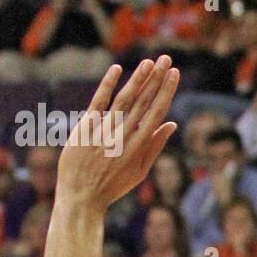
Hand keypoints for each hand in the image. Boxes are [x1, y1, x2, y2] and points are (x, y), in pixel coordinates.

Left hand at [56, 56, 178, 210]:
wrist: (81, 198)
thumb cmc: (112, 186)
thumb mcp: (139, 171)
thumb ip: (155, 145)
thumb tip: (172, 123)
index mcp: (139, 146)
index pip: (157, 111)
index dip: (166, 91)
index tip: (174, 74)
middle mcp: (124, 136)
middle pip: (143, 101)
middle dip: (156, 79)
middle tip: (166, 58)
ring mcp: (104, 132)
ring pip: (124, 99)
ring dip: (137, 79)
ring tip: (148, 62)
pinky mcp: (85, 129)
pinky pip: (98, 102)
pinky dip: (107, 85)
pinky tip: (117, 70)